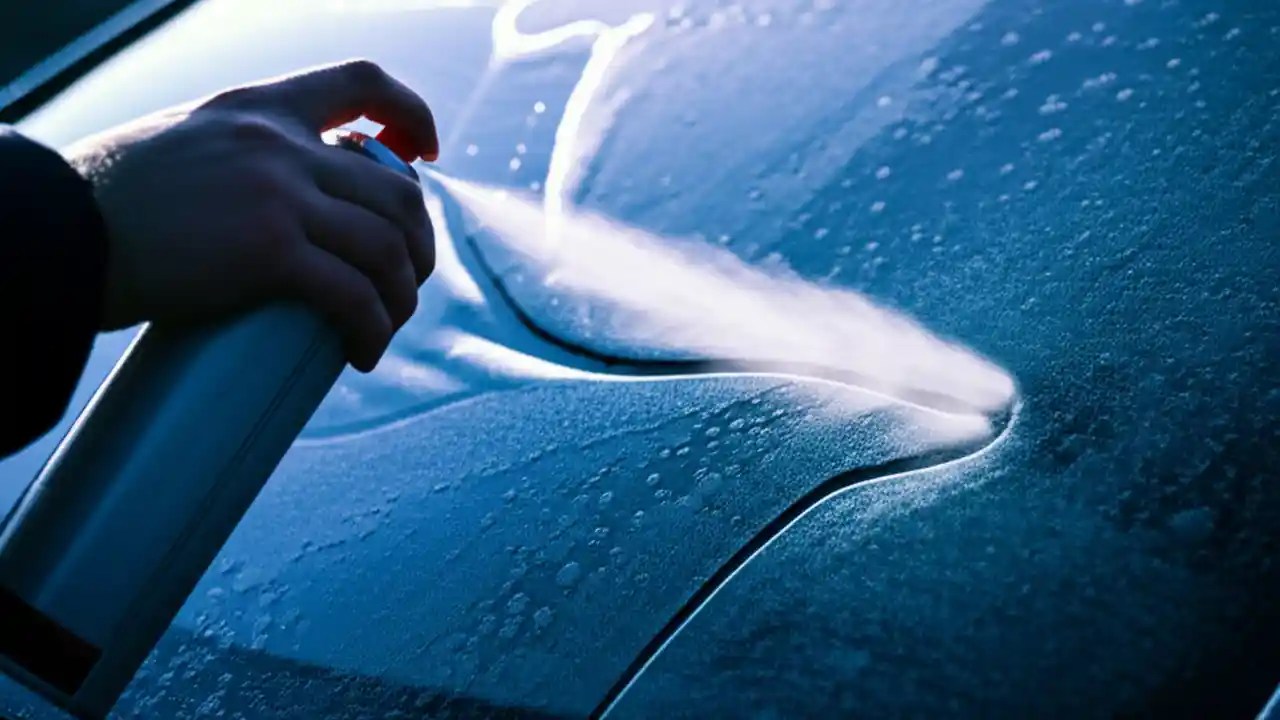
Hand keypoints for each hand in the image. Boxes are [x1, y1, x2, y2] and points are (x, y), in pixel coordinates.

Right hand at [67, 59, 437, 371]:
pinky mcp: (269, 252)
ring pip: (387, 247)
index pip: (360, 81)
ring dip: (402, 296)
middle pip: (396, 191)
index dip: (410, 111)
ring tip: (384, 327)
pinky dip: (373, 329)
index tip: (425, 151)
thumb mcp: (184, 147)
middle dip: (418, 244)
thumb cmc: (106, 206)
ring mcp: (279, 195)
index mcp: (261, 107)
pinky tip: (363, 352)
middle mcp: (280, 143)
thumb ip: (238, 159)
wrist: (55, 236)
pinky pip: (354, 295)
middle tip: (404, 281)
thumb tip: (280, 207)